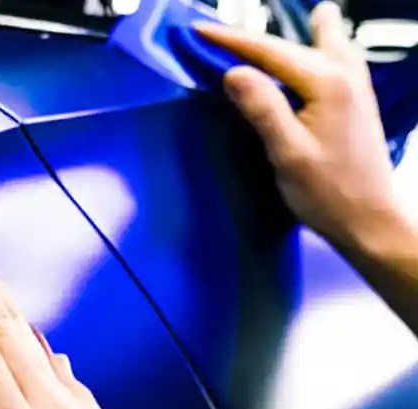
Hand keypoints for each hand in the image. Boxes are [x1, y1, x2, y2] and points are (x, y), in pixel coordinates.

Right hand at [195, 2, 408, 251]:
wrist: (370, 220)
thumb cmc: (326, 193)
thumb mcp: (288, 154)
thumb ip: (263, 109)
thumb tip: (233, 72)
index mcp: (327, 83)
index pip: (270, 50)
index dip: (231, 39)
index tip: (197, 29)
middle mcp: (346, 74)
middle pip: (295, 41)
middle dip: (256, 35)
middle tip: (220, 34)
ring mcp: (356, 85)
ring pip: (326, 40)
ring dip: (297, 34)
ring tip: (272, 33)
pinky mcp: (357, 99)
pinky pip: (336, 56)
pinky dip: (315, 47)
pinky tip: (307, 55)